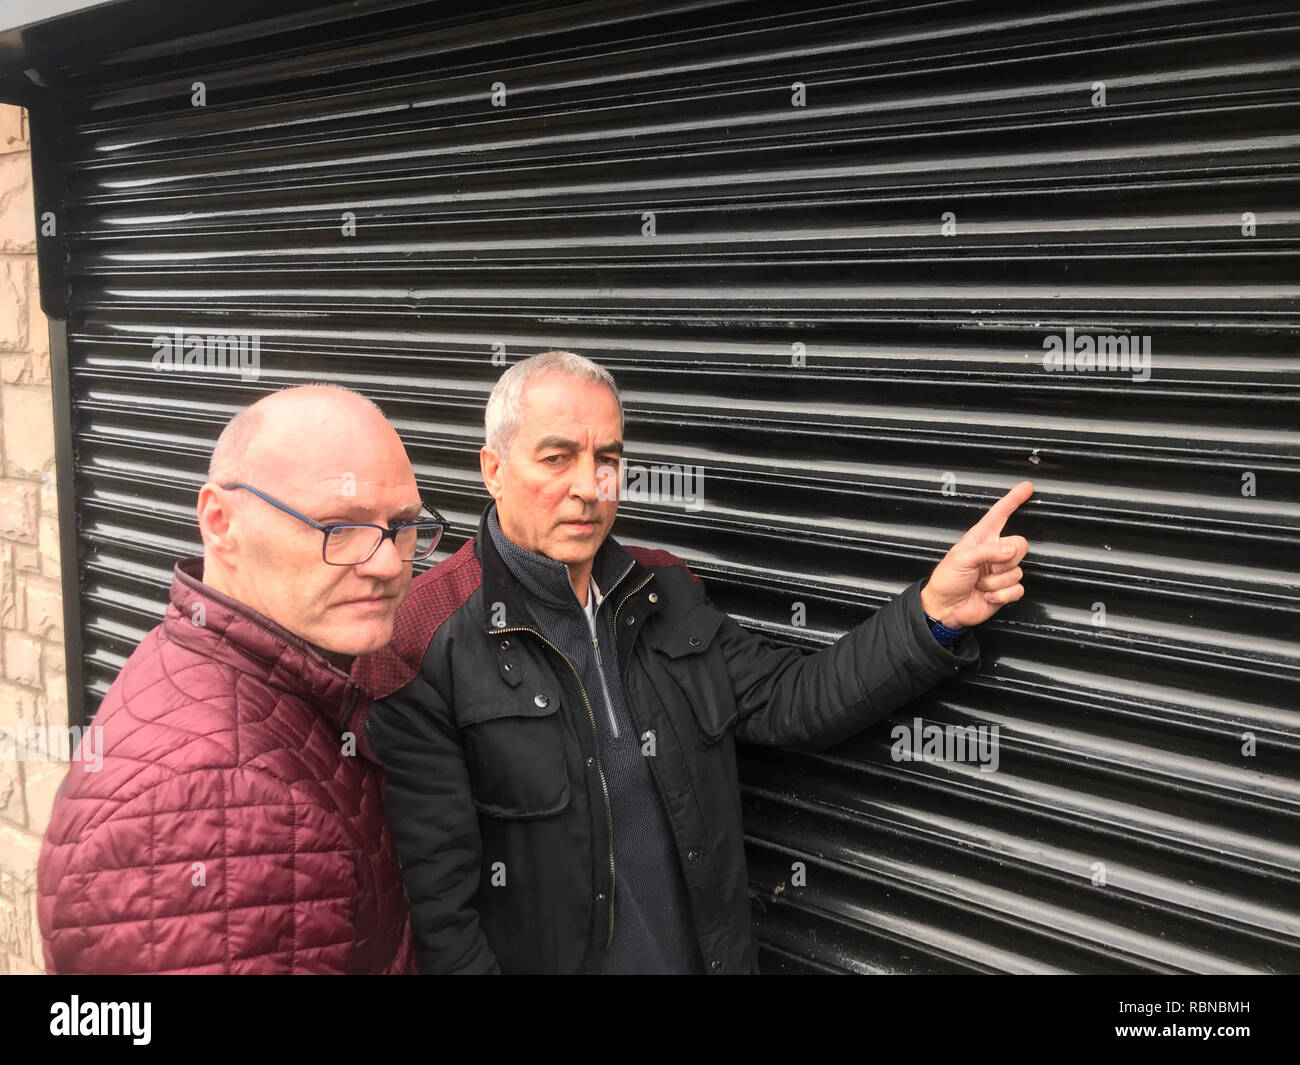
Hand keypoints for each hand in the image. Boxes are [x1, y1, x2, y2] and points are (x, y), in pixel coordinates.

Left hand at [919, 481, 1032, 629]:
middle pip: (1020, 544)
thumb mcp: (961, 559)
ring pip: (1018, 571)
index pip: (1000, 514)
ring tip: (980, 585)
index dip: (1013, 500)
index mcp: (981, 538)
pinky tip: (987, 596)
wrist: (946, 608)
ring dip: (996, 583)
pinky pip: (1018, 589)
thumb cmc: (947, 580)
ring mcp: (1001, 571)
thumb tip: (1011, 550)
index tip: (1027, 487)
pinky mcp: (1006, 589)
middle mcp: (994, 552)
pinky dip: (1001, 595)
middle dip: (1004, 560)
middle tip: (986, 569)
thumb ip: (987, 551)